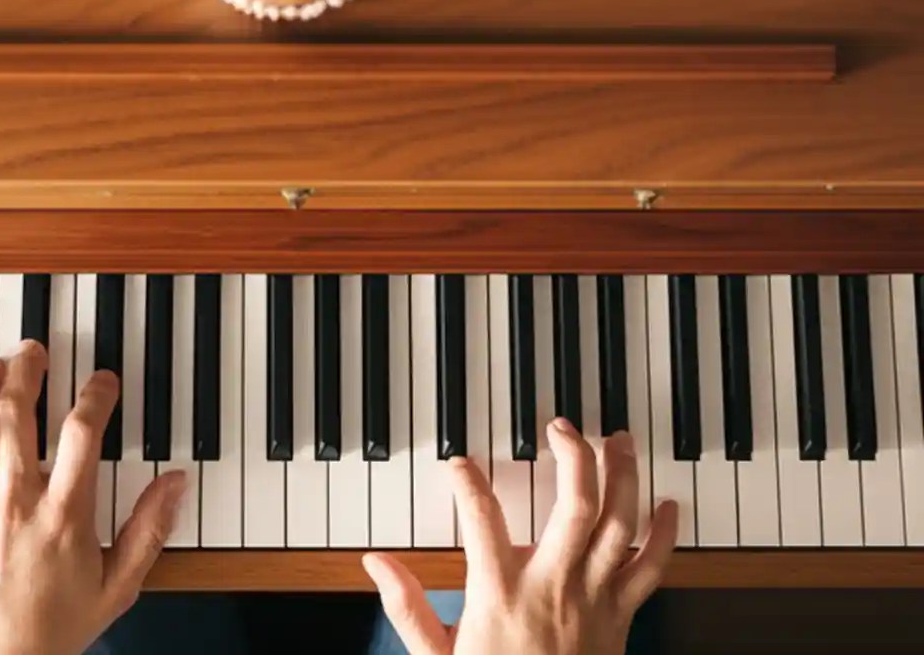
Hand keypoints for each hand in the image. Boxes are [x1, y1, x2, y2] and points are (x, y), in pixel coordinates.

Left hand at [0, 340, 187, 654]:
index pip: (81, 433)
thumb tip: (175, 484)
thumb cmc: (55, 627)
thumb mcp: (120, 584)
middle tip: (34, 351)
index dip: (94, 395)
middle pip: (15, 415)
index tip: (102, 381)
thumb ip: (150, 529)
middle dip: (26, 372)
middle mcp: (14, 502)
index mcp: (63, 514)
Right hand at [363, 419, 677, 654]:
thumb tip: (377, 564)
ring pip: (618, 523)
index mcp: (500, 594)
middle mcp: (553, 587)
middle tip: (561, 427)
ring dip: (623, 476)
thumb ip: (407, 607)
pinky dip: (664, 535)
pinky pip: (651, 569)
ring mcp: (594, 600)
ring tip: (618, 441)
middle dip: (572, 454)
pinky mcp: (621, 618)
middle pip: (573, 503)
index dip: (467, 481)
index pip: (481, 517)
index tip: (458, 463)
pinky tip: (668, 506)